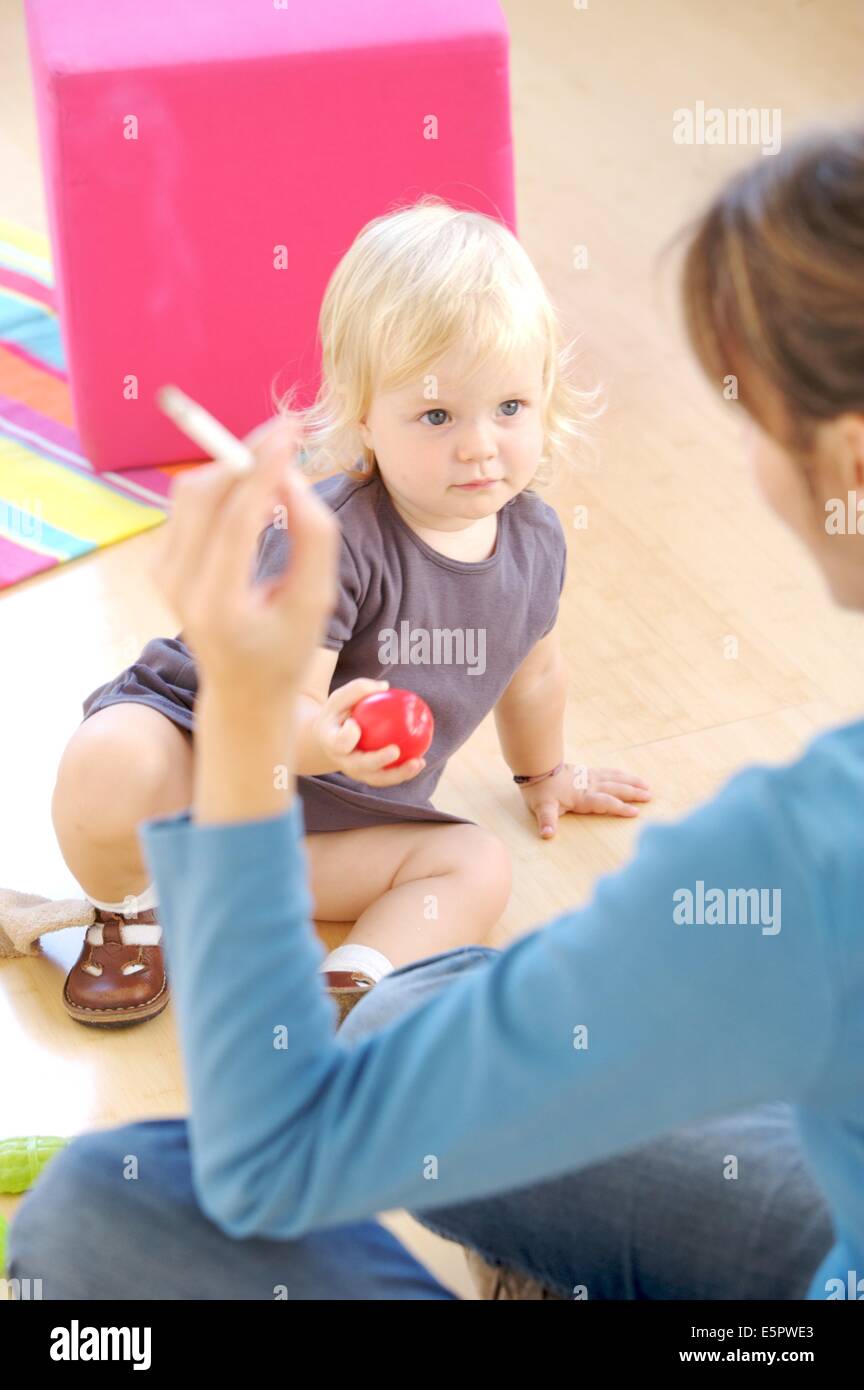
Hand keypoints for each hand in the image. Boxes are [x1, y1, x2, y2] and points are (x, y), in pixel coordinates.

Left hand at [150, 416, 338, 702]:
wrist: (242, 691)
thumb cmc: (287, 649)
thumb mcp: (317, 600)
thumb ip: (314, 537)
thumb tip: (292, 476)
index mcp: (220, 605)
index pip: (235, 521)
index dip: (262, 470)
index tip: (288, 431)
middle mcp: (180, 587)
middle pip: (204, 496)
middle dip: (245, 455)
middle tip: (286, 434)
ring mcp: (163, 574)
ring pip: (192, 493)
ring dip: (235, 469)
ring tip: (277, 470)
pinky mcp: (160, 563)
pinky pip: (189, 505)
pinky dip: (223, 487)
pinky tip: (254, 495)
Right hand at [312, 678, 427, 786]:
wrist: (332, 738)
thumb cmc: (339, 713)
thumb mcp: (341, 698)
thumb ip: (358, 689)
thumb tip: (385, 687)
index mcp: (332, 743)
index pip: (339, 743)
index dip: (347, 736)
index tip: (355, 723)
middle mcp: (344, 762)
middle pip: (360, 766)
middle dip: (378, 761)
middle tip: (395, 751)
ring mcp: (357, 772)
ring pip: (378, 778)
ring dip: (399, 774)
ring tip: (418, 762)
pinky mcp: (370, 776)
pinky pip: (389, 777)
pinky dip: (405, 771)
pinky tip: (421, 760)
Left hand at [521, 763, 651, 838]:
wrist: (536, 767)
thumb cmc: (540, 791)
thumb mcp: (542, 808)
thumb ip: (547, 821)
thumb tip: (547, 834)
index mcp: (583, 797)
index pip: (606, 803)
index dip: (620, 808)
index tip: (636, 813)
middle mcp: (590, 785)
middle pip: (616, 788)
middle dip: (633, 793)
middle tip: (649, 796)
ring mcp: (590, 777)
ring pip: (615, 778)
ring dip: (631, 781)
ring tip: (646, 785)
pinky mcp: (587, 771)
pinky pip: (609, 772)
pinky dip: (620, 774)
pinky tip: (628, 776)